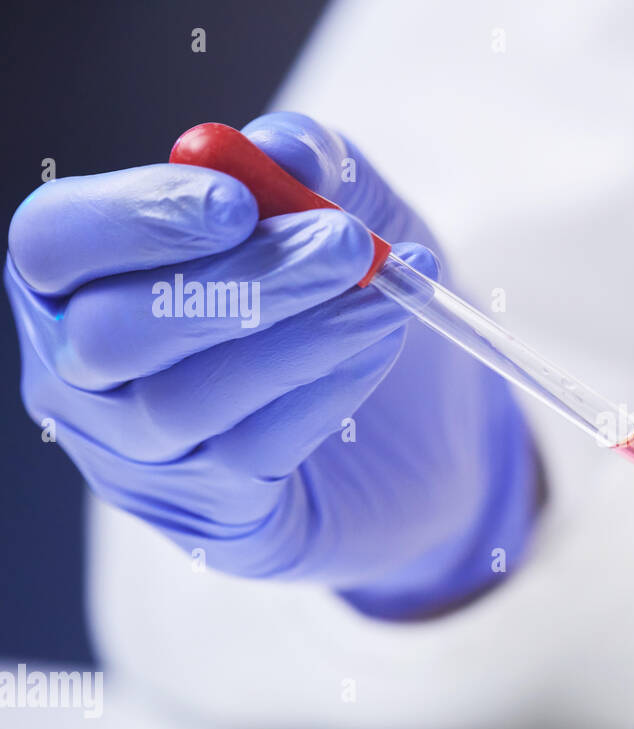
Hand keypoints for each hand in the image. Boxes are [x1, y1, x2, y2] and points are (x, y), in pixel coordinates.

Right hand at [6, 112, 538, 617]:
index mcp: (82, 281)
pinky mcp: (215, 516)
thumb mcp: (344, 210)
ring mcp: (142, 458)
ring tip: (382, 293)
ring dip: (296, 337)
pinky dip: (324, 388)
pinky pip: (252, 451)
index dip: (136, 217)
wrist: (419, 426)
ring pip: (182, 401)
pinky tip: (379, 342)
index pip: (55, 244)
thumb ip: (309, 166)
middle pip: (113, 331)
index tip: (235, 199)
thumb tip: (280, 147)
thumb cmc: (348, 300)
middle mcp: (86, 376)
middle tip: (344, 243)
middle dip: (238, 279)